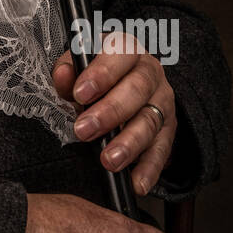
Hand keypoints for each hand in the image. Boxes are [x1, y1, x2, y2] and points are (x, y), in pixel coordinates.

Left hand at [52, 30, 176, 195]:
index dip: (100, 74)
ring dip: (129, 144)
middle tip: (84, 130)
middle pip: (136, 90)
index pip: (118, 55)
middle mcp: (150, 72)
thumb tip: (63, 75)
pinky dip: (150, 168)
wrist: (126, 81)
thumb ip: (69, 70)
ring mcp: (163, 101)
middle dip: (109, 112)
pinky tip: (137, 183)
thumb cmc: (98, 73)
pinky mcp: (169, 128)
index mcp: (127, 49)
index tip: (79, 94)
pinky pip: (163, 149)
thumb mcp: (80, 66)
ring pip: (150, 121)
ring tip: (109, 161)